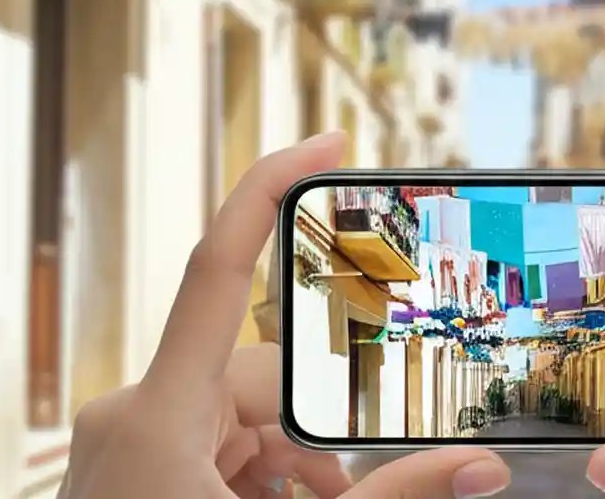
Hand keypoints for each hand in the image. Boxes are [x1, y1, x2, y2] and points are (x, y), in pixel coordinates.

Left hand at [59, 132, 512, 497]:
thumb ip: (392, 498)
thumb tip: (483, 468)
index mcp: (155, 416)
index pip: (216, 268)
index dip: (272, 190)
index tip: (328, 142)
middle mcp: (129, 412)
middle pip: (252, 374)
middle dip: (312, 435)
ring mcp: (121, 442)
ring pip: (234, 416)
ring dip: (284, 468)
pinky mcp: (123, 467)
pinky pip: (205, 445)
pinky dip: (248, 476)